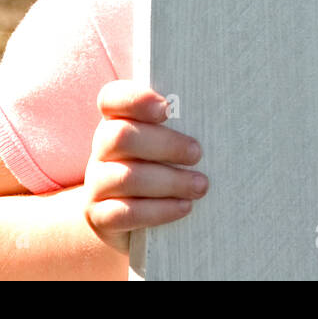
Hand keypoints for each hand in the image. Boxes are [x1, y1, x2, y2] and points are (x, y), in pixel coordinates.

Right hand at [82, 80, 207, 254]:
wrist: (132, 220)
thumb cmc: (164, 167)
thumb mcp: (170, 144)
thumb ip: (183, 127)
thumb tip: (221, 119)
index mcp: (117, 120)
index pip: (112, 99)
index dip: (135, 100)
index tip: (167, 109)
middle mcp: (102, 148)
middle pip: (120, 136)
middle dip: (165, 144)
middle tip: (197, 153)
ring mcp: (97, 182)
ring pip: (126, 177)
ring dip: (170, 181)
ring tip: (201, 186)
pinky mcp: (100, 215)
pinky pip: (125, 212)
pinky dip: (159, 210)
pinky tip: (184, 207)